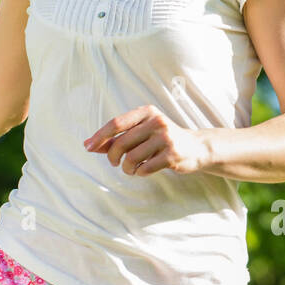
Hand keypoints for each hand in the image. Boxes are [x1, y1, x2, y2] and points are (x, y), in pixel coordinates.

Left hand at [83, 105, 208, 176]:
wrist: (196, 146)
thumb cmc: (161, 139)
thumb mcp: (141, 132)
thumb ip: (116, 138)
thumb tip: (88, 144)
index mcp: (146, 112)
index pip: (116, 123)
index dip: (100, 137)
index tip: (88, 147)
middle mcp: (156, 122)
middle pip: (121, 142)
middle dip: (113, 157)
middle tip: (115, 163)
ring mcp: (165, 138)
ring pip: (132, 158)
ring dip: (127, 168)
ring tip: (130, 169)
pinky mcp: (172, 155)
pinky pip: (145, 168)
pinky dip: (139, 173)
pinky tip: (142, 171)